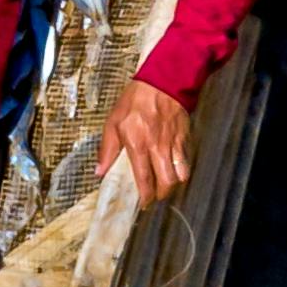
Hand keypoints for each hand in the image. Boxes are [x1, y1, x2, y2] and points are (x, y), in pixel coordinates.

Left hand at [107, 79, 193, 204]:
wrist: (163, 82)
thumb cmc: (134, 101)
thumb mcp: (113, 121)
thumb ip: (107, 149)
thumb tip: (100, 171)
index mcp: (138, 145)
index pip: (145, 180)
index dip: (146, 197)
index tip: (144, 204)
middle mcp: (158, 148)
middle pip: (166, 183)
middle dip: (161, 194)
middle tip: (154, 196)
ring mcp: (174, 144)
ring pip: (179, 176)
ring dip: (173, 185)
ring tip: (165, 185)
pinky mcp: (184, 138)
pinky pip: (186, 162)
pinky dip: (182, 170)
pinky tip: (175, 170)